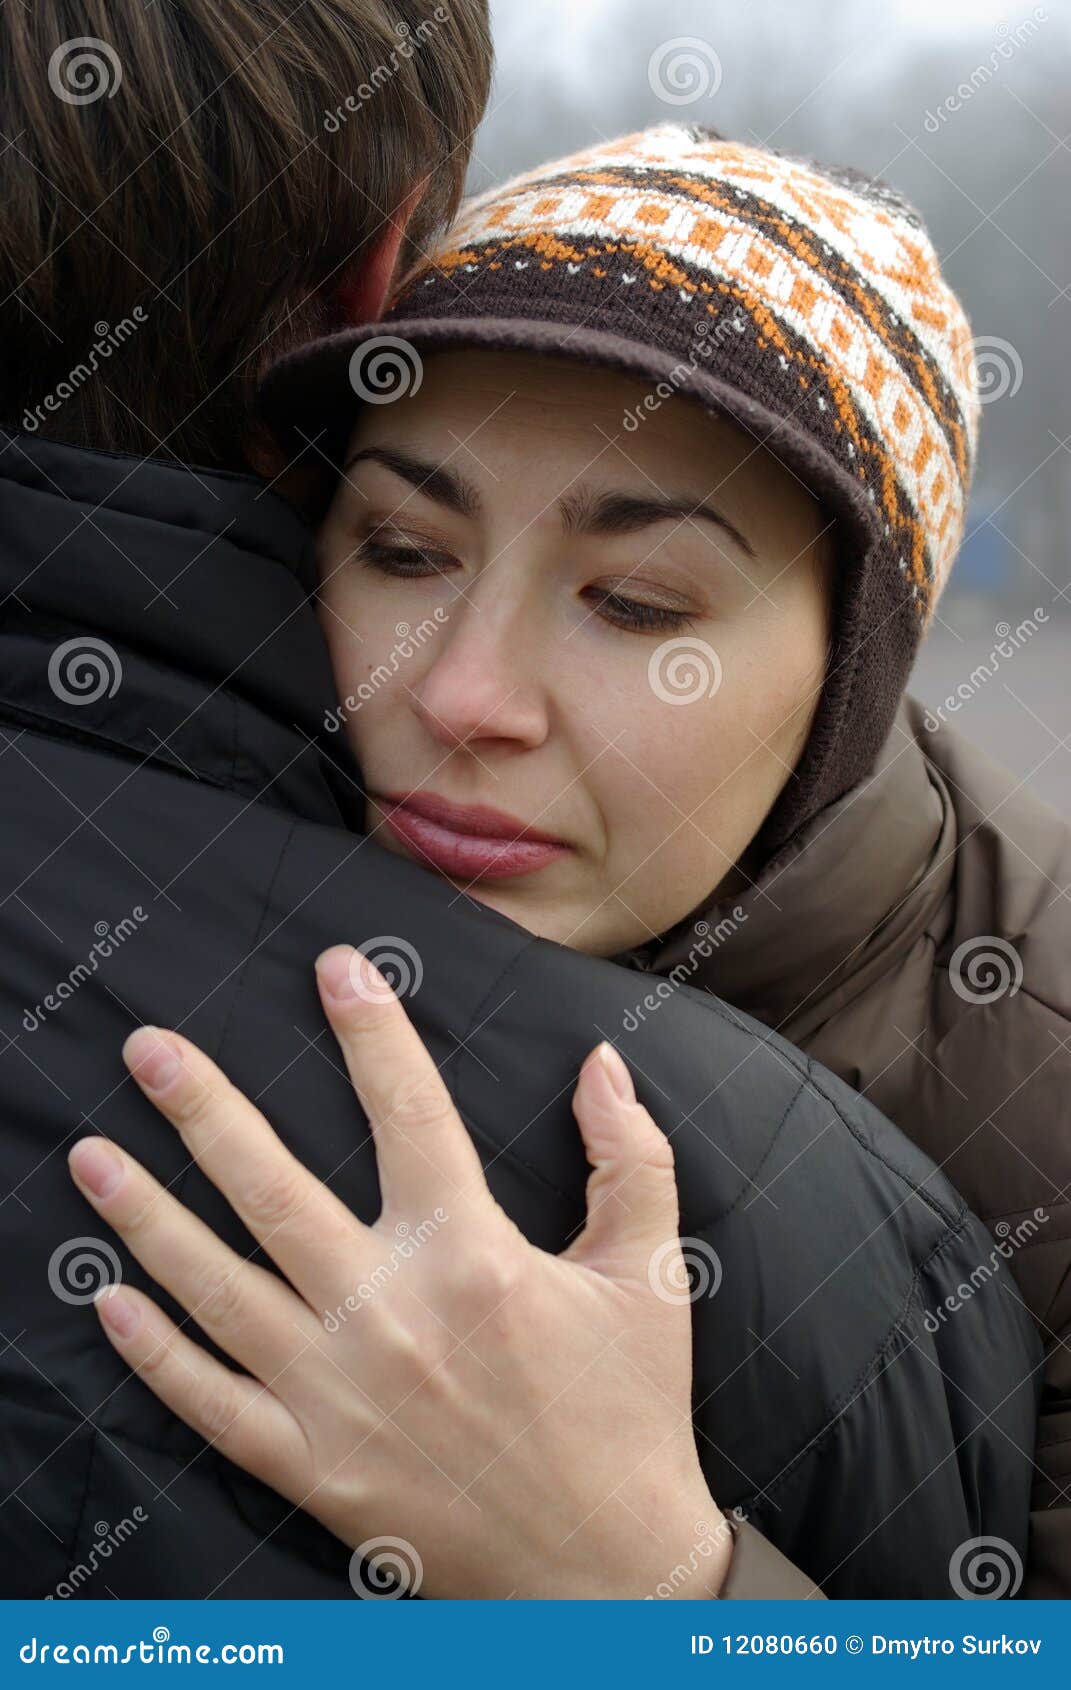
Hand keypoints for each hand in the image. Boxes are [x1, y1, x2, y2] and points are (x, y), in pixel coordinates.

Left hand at [67, 944, 730, 1599]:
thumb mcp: (651, 1275)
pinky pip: (210, 1401)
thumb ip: (630, 1157)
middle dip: (203, 1108)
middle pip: (272, 1187)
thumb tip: (603, 1061)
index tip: (335, 965)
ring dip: (145, 1217)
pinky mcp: (310, 1467)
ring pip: (216, 1286)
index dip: (370, 1029)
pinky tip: (107, 1300)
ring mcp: (335, 1396)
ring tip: (92, 1153)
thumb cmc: (630, 1414)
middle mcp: (388, 1315)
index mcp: (472, 1257)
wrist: (606, 1578)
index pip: (409, 1110)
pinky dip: (153, 1353)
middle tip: (148, 1046)